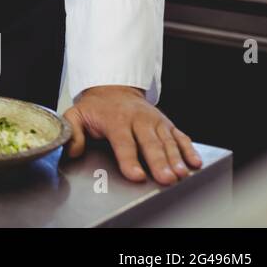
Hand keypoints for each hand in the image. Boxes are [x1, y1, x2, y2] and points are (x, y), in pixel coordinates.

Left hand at [62, 85, 201, 184]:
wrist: (115, 88)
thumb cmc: (96, 107)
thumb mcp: (76, 114)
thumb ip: (73, 132)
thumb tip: (72, 150)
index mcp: (115, 120)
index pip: (123, 142)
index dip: (129, 160)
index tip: (136, 175)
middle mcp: (138, 120)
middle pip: (150, 143)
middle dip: (159, 162)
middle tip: (166, 178)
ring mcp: (155, 121)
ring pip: (167, 141)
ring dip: (176, 158)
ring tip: (181, 173)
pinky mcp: (166, 124)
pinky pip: (179, 136)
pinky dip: (188, 149)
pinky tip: (194, 162)